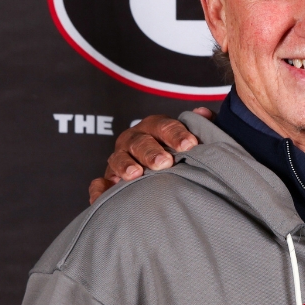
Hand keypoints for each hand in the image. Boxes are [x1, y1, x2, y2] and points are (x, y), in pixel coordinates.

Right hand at [91, 110, 209, 202]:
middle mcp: (135, 139)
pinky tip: (106, 191)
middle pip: (140, 142)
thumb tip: (203, 113)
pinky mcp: (110, 179)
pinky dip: (100, 188)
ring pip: (119, 158)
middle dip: (151, 151)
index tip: (190, 145)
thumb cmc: (178, 154)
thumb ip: (199, 126)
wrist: (160, 171)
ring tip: (135, 174)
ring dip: (126, 165)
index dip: (176, 134)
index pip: (164, 126)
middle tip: (165, 162)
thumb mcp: (190, 139)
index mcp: (155, 127)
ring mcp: (120, 158)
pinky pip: (100, 183)